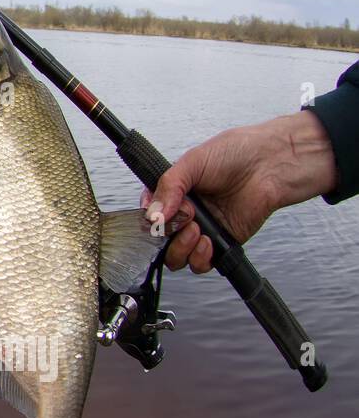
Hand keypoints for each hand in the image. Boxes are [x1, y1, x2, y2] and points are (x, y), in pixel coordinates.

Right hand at [142, 112, 338, 273]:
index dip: (149, 219)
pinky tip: (208, 241)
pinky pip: (201, 263)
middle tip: (187, 216)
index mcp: (172, 193)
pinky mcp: (221, 243)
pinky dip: (199, 258)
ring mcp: (202, 229)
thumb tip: (153, 216)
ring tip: (197, 230)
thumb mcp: (192, 162)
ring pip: (176, 256)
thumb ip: (168, 187)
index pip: (148, 215)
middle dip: (167, 233)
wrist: (271, 163)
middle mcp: (184, 213)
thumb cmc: (235, 154)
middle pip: (158, 240)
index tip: (159, 215)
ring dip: (181, 248)